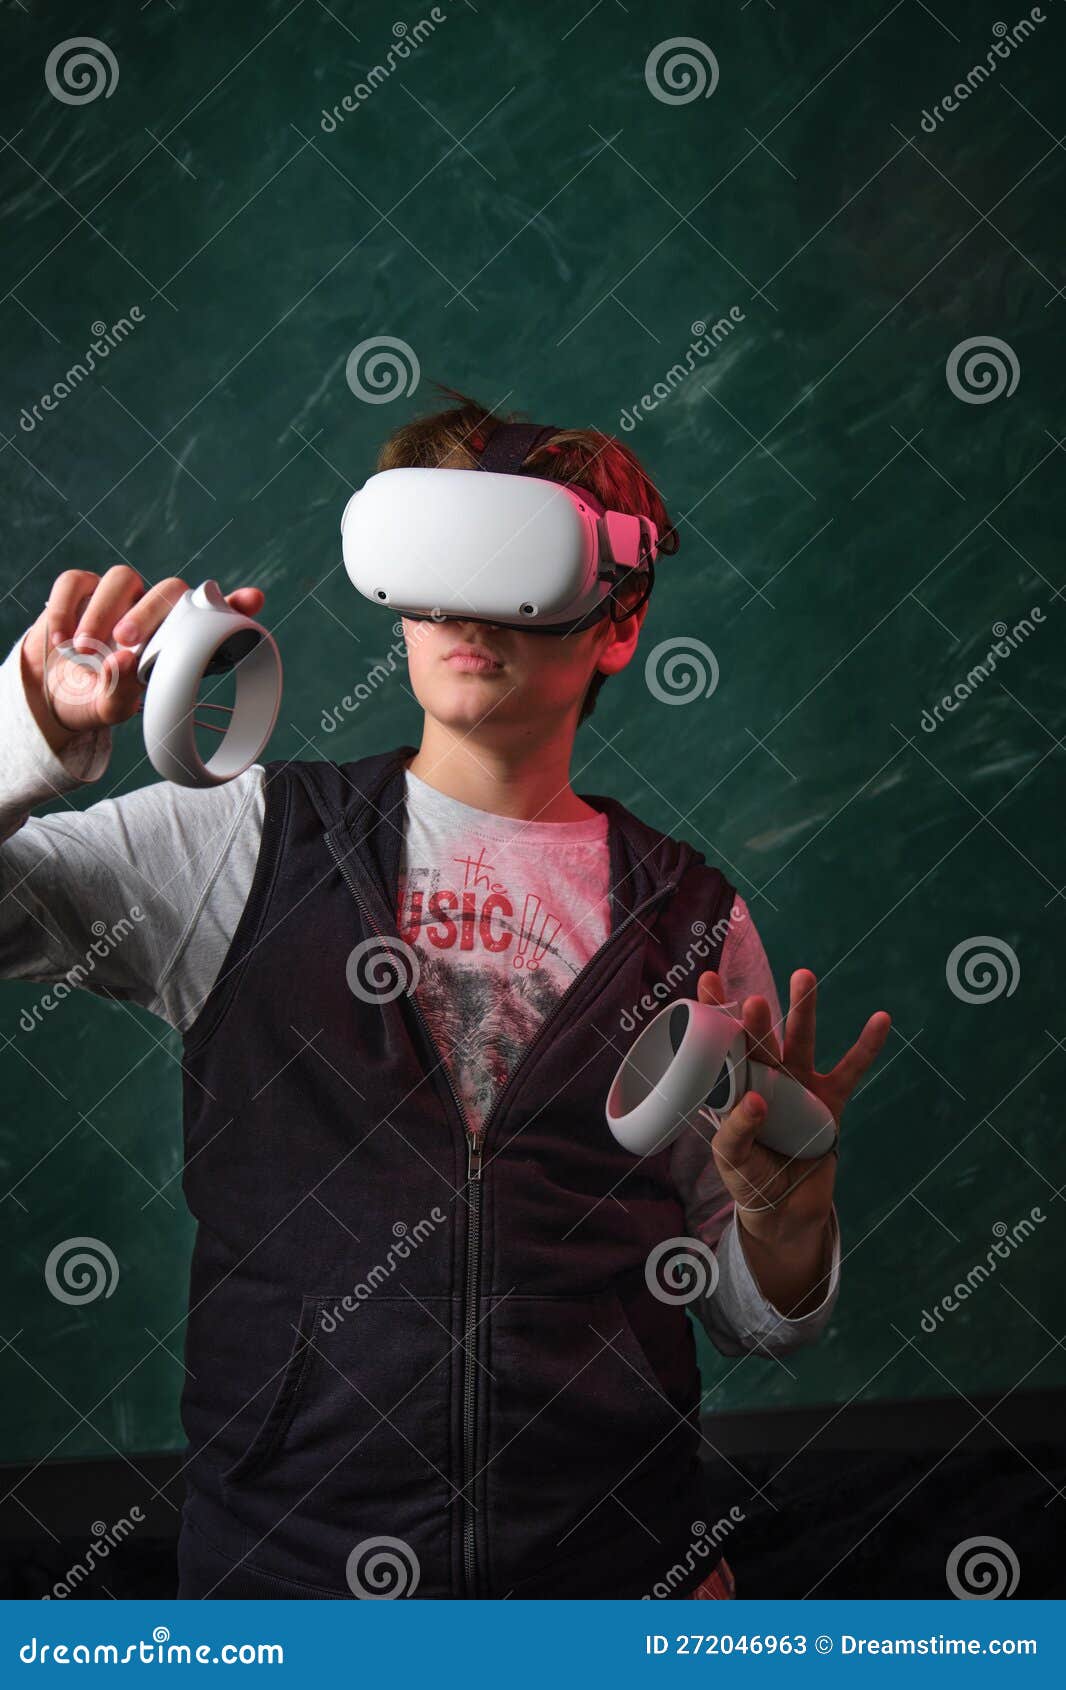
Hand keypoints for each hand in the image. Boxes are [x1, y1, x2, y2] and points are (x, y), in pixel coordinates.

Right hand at [20, 566, 264, 751]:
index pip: (211, 615)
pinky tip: (59, 640)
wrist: (49, 694)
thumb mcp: (110, 708)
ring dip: (103, 612)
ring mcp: (117, 596)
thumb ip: (119, 692)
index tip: (252, 600)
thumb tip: (122, 661)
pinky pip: (77, 582)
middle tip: (124, 644)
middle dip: (148, 613)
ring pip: (121, 578)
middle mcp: (151, 611)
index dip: (233, 604)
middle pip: (167, 589)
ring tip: (83, 650)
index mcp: (173, 640)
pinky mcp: (80, 589)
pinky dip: (66, 609)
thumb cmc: (94, 698)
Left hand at [697, 968, 890, 1249]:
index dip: (714, 1012)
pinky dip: (866, 1046)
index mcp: (735, 1086)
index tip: (708, 979)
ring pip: (802, 1041)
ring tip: (803, 976)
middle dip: (758, 1019)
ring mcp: (799, 1087)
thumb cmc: (749, 1179)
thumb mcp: (732, 1159)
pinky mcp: (830, 1102)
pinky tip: (881, 1020)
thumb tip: (757, 1100)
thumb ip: (738, 1131)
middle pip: (761, 1039)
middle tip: (755, 1000)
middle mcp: (766, 1078)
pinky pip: (851, 1070)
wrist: (785, 1211)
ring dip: (803, 1010)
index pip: (721, 1044)